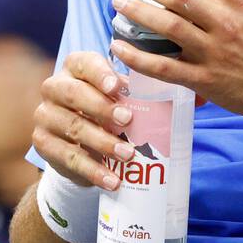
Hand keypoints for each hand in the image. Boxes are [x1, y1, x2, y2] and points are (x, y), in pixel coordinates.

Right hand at [29, 0, 204, 191]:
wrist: (82, 143)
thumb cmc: (112, 109)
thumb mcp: (125, 95)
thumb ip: (150, 89)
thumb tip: (199, 96)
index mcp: (76, 66)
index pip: (83, 62)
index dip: (99, 73)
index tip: (118, 86)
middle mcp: (55, 87)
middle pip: (73, 93)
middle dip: (101, 107)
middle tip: (128, 120)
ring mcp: (46, 115)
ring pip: (72, 128)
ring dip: (102, 142)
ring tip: (128, 155)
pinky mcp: (43, 144)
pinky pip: (67, 158)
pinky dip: (92, 170)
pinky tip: (112, 180)